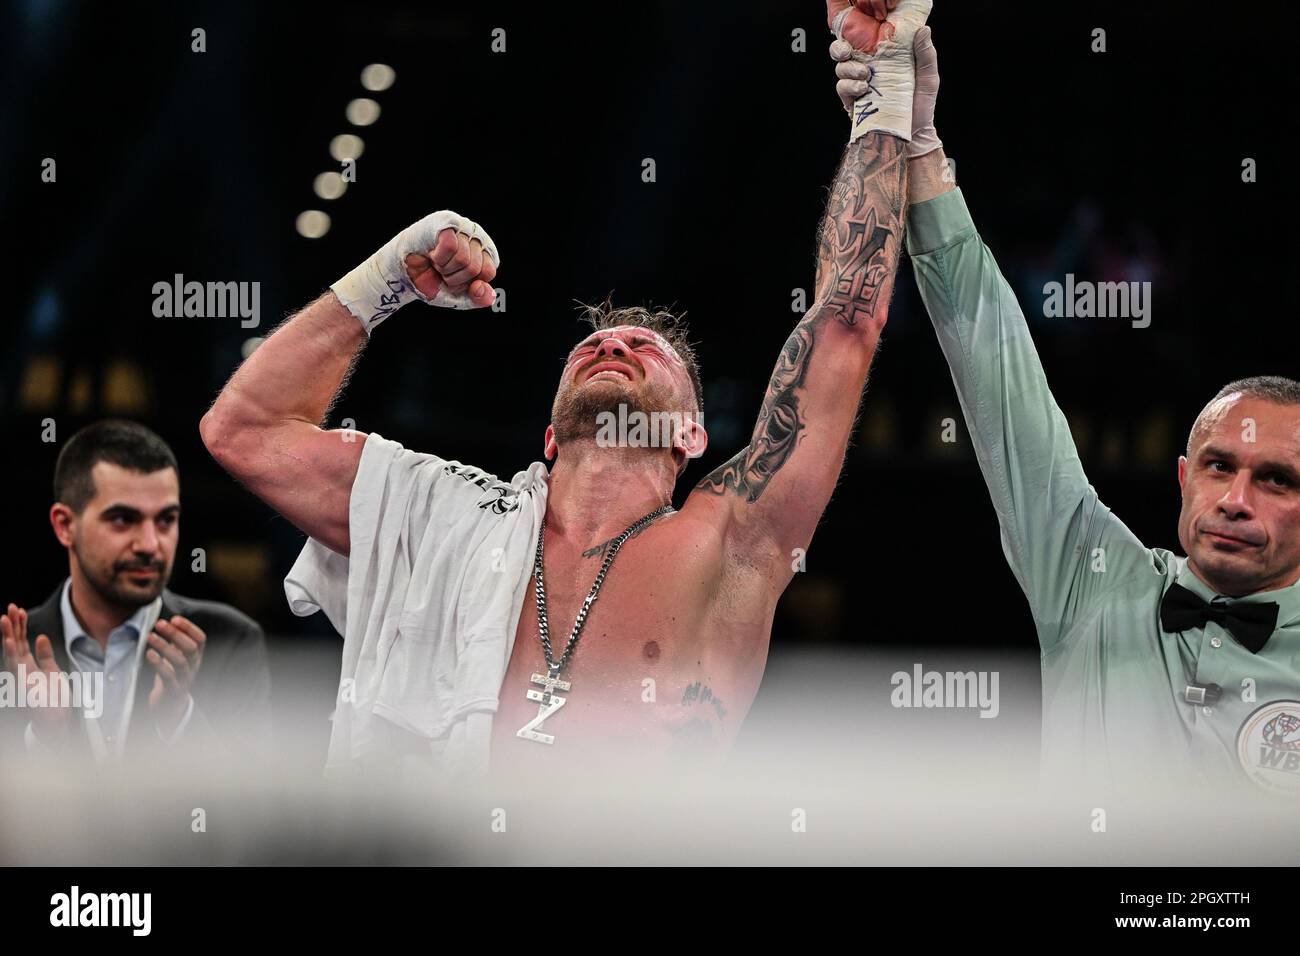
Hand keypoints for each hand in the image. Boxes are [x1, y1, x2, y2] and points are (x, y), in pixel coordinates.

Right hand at [1, 603, 71, 740]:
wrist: (57, 721)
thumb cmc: (53, 699)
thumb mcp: (52, 671)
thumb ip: (45, 655)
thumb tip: (40, 636)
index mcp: (28, 665)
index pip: (22, 641)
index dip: (21, 626)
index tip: (20, 609)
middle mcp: (21, 670)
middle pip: (16, 643)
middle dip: (13, 625)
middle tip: (12, 606)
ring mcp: (20, 677)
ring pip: (11, 652)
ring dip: (8, 635)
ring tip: (5, 618)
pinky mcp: (22, 685)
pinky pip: (16, 666)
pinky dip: (12, 652)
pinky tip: (11, 640)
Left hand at [146, 615, 205, 735]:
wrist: (170, 707)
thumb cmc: (171, 677)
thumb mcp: (177, 658)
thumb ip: (176, 642)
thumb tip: (169, 622)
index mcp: (195, 658)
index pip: (200, 639)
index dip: (189, 628)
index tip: (175, 619)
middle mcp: (193, 667)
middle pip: (190, 647)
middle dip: (176, 633)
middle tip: (159, 623)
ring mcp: (184, 679)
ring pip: (180, 660)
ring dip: (164, 646)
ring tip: (150, 636)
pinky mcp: (173, 690)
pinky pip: (168, 676)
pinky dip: (159, 663)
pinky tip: (149, 654)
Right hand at [331, 209, 500, 332]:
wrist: (403, 276)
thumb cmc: (432, 281)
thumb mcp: (459, 296)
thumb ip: (478, 297)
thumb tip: (483, 289)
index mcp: (485, 252)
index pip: (488, 273)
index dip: (468, 283)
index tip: (454, 278)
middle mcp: (476, 235)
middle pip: (475, 267)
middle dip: (454, 277)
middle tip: (440, 270)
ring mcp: (461, 226)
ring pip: (463, 258)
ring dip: (444, 268)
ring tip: (435, 262)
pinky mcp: (445, 221)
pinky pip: (450, 246)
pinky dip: (438, 258)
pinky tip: (431, 254)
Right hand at [825, 0, 931, 141]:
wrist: (915, 134)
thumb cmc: (922, 106)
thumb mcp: (928, 77)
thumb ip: (926, 55)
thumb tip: (923, 30)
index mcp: (882, 60)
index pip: (861, 42)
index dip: (852, 35)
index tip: (855, 34)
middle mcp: (867, 71)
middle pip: (842, 54)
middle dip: (839, 50)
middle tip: (847, 53)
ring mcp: (858, 88)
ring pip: (840, 71)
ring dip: (848, 70)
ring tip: (865, 76)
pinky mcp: (853, 105)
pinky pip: (842, 91)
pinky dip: (848, 87)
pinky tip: (862, 89)